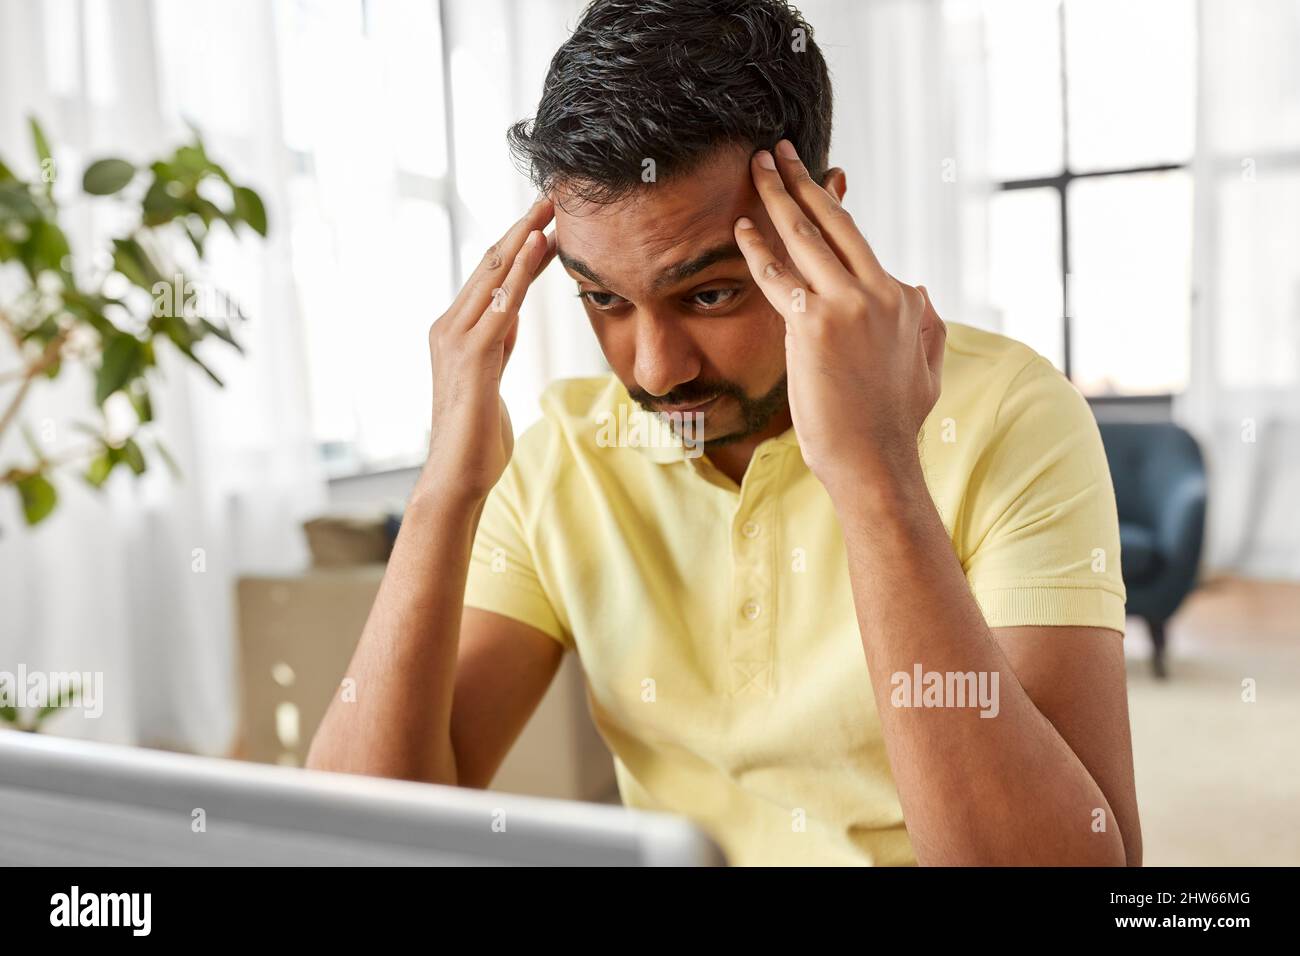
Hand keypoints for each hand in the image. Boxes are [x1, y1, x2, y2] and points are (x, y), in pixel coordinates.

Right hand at [420, 198, 555, 504]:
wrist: (458, 477)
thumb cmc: (478, 437)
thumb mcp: (492, 379)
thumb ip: (495, 346)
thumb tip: (507, 322)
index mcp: (454, 331)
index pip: (490, 277)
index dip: (518, 245)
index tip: (545, 219)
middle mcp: (449, 327)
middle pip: (490, 265)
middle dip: (522, 228)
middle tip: (552, 196)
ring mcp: (457, 339)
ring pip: (494, 275)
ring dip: (524, 237)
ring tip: (549, 207)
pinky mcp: (472, 356)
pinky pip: (501, 304)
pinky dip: (519, 271)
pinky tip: (538, 244)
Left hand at [734, 140, 945, 501]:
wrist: (875, 463)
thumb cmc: (892, 425)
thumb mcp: (927, 367)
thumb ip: (924, 325)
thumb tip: (919, 294)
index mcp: (903, 300)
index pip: (859, 241)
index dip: (831, 205)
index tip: (816, 179)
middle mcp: (880, 293)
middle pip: (834, 222)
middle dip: (802, 180)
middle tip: (779, 149)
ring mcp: (848, 306)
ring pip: (805, 239)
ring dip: (776, 197)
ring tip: (756, 167)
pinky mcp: (814, 326)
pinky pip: (778, 277)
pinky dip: (757, 249)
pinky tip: (741, 227)